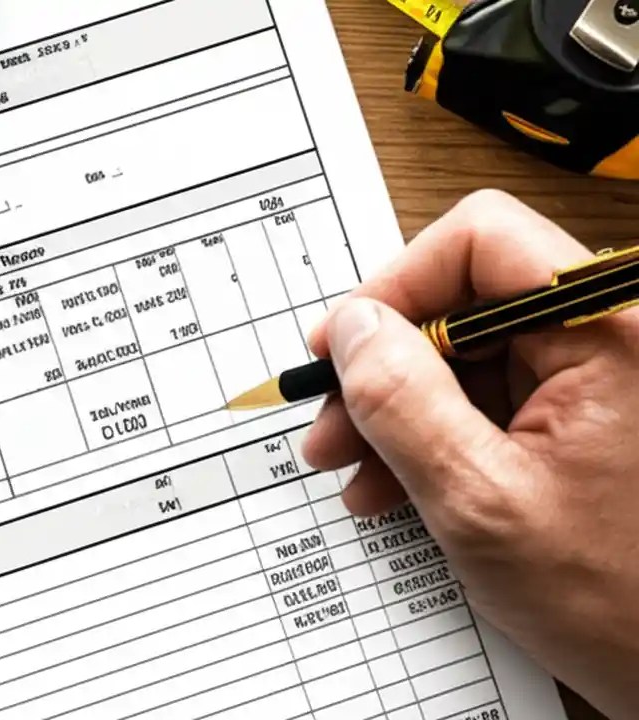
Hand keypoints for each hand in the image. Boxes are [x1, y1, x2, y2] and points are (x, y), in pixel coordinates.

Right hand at [303, 190, 638, 718]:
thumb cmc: (624, 601)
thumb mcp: (481, 501)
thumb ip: (403, 402)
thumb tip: (353, 329)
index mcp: (611, 331)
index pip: (480, 242)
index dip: (393, 289)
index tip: (341, 347)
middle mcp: (613, 335)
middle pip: (467, 299)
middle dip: (386, 367)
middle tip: (333, 426)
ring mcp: (603, 375)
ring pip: (470, 353)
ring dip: (400, 410)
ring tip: (358, 470)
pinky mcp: (589, 411)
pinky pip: (492, 396)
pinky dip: (436, 435)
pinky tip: (398, 482)